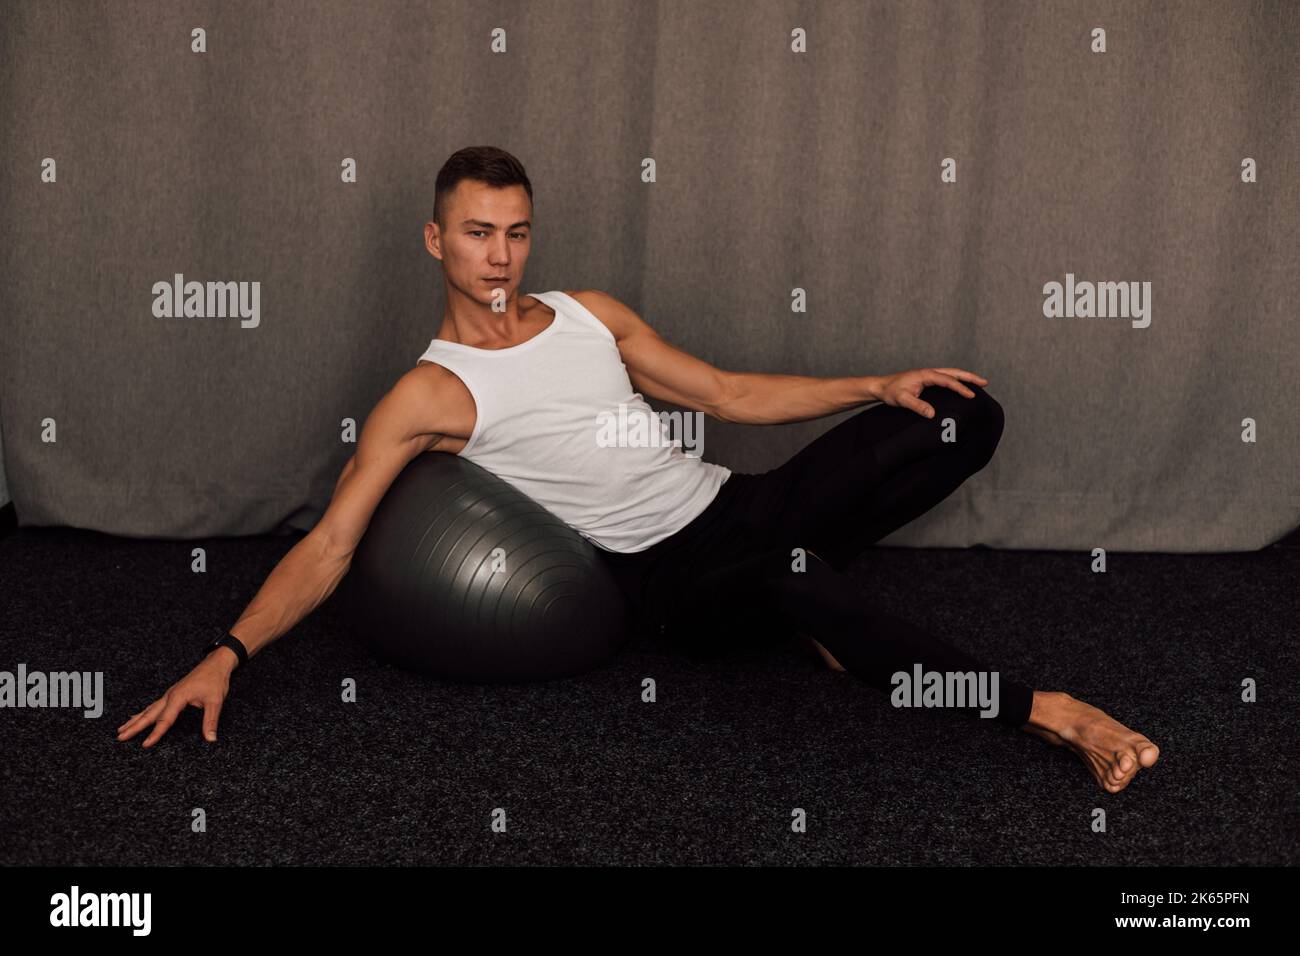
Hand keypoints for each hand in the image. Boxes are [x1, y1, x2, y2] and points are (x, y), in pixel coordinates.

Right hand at [116, 652, 235, 747]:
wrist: (216, 663)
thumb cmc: (215, 679)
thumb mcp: (216, 701)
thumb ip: (210, 721)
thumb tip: (211, 739)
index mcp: (178, 697)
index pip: (165, 720)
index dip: (155, 733)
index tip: (145, 745)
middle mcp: (170, 695)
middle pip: (149, 714)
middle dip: (134, 726)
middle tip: (120, 737)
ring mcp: (170, 694)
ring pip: (149, 709)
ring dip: (135, 720)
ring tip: (121, 729)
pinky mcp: (172, 693)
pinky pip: (154, 705)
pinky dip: (144, 712)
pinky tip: (136, 716)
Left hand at [875, 367, 987, 418]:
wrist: (881, 387)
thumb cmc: (890, 392)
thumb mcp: (902, 400)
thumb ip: (917, 406)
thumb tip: (932, 414)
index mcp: (925, 374)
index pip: (947, 380)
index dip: (960, 388)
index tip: (971, 395)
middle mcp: (929, 372)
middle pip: (954, 372)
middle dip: (970, 377)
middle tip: (985, 382)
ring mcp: (928, 374)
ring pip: (951, 373)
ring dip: (965, 377)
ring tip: (980, 383)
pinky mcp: (927, 379)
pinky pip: (946, 378)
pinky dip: (957, 380)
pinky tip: (962, 386)